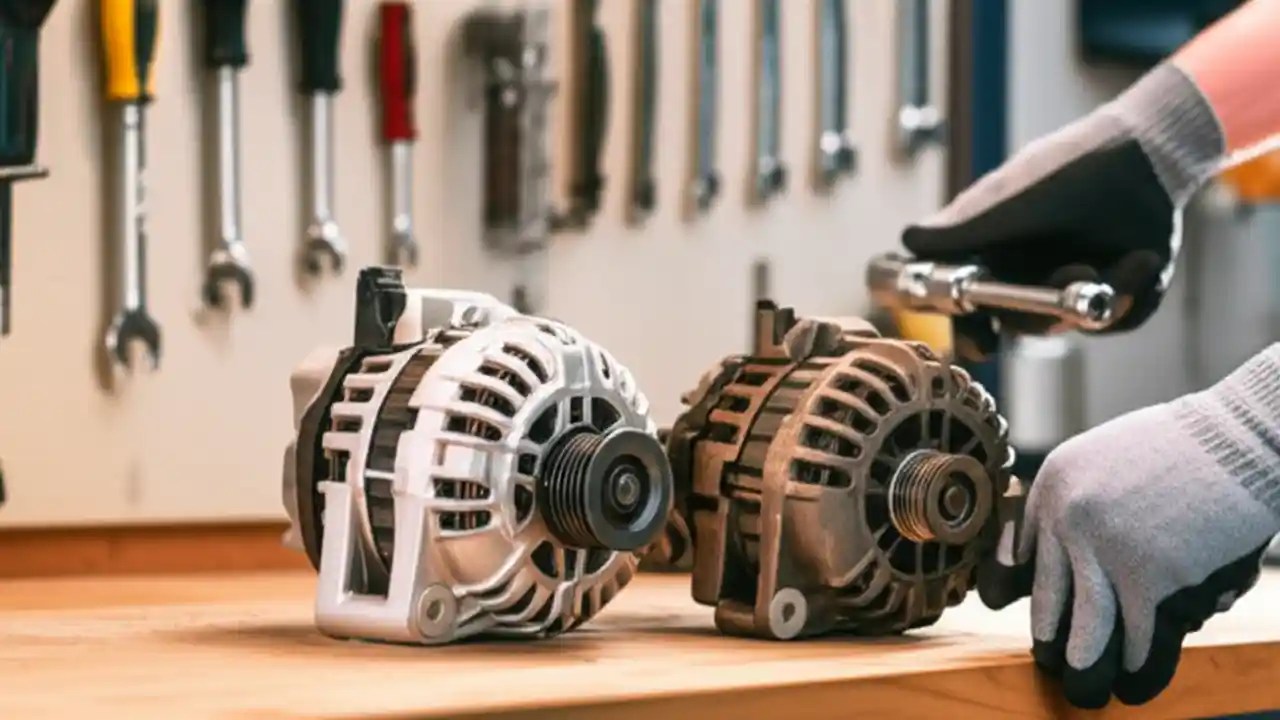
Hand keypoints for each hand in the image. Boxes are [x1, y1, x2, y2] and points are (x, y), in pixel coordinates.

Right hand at [902, 63, 1223, 356]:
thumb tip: (908, 240)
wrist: (1145, 155)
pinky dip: (1135, 291)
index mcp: (993, 260)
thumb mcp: (1013, 201)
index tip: (982, 340)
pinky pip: (1120, 317)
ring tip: (1117, 258)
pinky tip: (1141, 258)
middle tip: (1063, 311)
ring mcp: (1073, 290)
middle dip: (1042, 316)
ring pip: (1074, 323)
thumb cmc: (1066, 170)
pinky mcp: (1116, 293)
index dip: (970, 331)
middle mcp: (1027, 280)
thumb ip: (962, 228)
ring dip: (1096, 295)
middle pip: (1020, 325)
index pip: (967, 311)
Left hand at [978, 345, 1279, 707]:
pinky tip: (1137, 682)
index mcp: (1052, 487)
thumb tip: (1052, 559)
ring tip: (1086, 692)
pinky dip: (1141, 669)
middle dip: (1052, 646)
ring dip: (1086, 673)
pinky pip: (1140, 643)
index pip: (1017, 557)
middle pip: (1047, 605)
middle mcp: (1067, 520)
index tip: (1019, 615)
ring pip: (1086, 637)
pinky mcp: (1152, 579)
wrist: (1241, 438)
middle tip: (1054, 667)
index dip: (1015, 596)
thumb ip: (1075, 505)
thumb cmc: (1183, 451)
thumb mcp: (1103, 460)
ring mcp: (1106, 551)